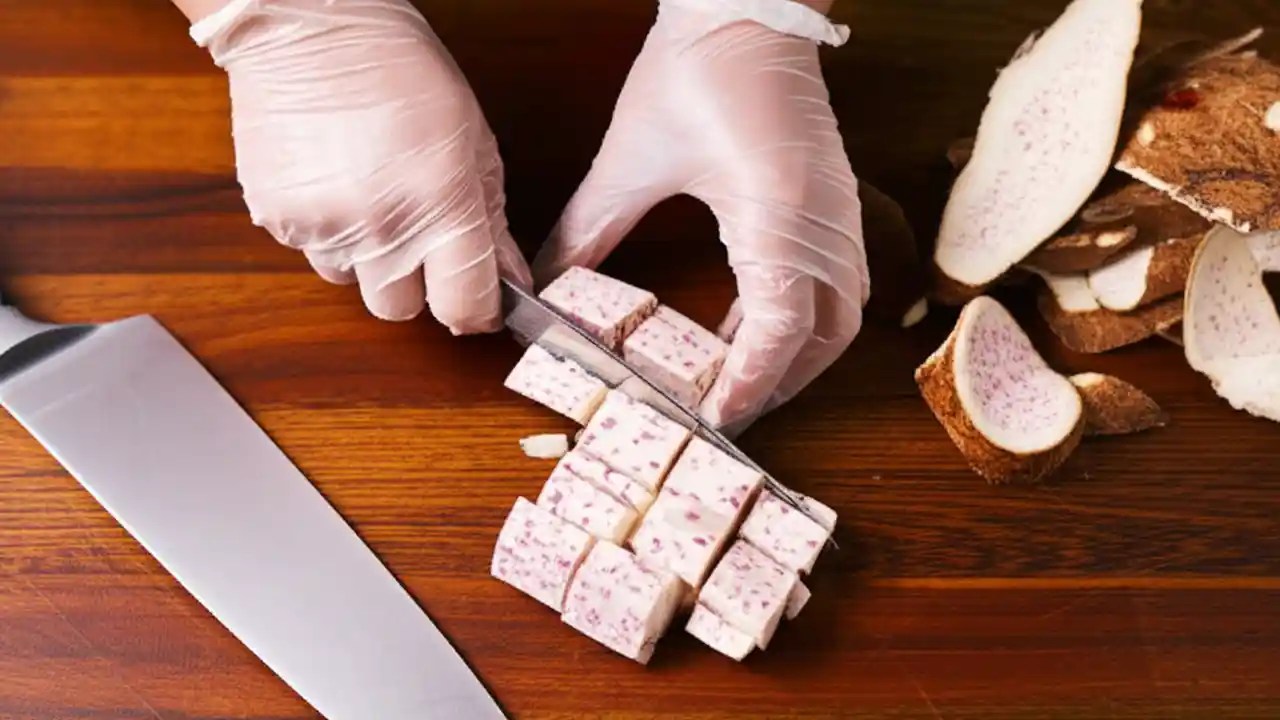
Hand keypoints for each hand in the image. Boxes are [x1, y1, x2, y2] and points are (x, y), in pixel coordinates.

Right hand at [192, 0, 530, 330]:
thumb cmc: (400, 72)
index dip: (476, 311)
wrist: (309, 31)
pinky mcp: (276, 220)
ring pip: (354, 282)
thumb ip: (491, 220)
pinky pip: (312, 252)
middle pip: (402, 312)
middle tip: (419, 236)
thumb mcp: (473, 141)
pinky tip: (335, 180)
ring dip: (368, 256)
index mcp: (441, 205)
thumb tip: (508, 279)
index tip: (479, 299)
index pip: (463, 307)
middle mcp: (381, 227)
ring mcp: (324, 227)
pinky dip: (328, 230)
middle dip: (417, 286)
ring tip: (370, 193)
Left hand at [534, 1, 867, 432]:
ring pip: (839, 315)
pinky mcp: (836, 201)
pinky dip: (800, 316)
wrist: (751, 9)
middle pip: (824, 339)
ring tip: (740, 379)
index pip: (778, 332)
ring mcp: (840, 214)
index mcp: (778, 216)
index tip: (714, 416)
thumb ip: (590, 229)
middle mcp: (824, 225)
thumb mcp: (630, 160)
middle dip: (781, 384)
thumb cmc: (698, 71)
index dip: (747, 384)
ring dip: (796, 356)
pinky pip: (834, 282)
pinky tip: (751, 324)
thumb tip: (549, 283)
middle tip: (728, 410)